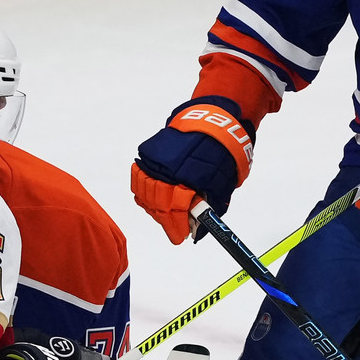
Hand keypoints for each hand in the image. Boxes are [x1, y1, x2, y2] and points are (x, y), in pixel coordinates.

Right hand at [133, 97, 253, 243]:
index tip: (181, 236)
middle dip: (166, 221)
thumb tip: (199, 228)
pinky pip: (139, 178)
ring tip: (164, 215)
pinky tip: (151, 200)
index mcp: (187, 177)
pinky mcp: (148, 154)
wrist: (210, 123)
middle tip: (174, 231)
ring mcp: (155, 161)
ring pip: (145, 193)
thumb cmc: (219, 153)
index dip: (177, 226)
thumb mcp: (221, 183)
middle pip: (158, 204)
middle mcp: (167, 170)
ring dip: (154, 208)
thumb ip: (208, 206)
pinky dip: (143, 191)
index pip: (176, 209)